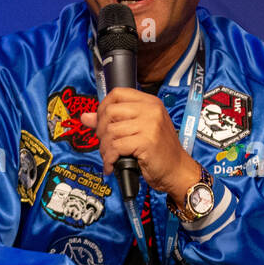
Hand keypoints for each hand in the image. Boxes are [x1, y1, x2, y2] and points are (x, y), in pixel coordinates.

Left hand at [79, 87, 198, 195]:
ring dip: (105, 148)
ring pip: (111, 131)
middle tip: (105, 144)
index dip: (103, 107)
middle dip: (101, 130)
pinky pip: (116, 147)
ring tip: (109, 157)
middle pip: (111, 111)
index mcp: (150, 103)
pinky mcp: (147, 141)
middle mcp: (151, 110)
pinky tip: (112, 165)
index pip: (117, 93)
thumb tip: (85, 117)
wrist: (178, 171)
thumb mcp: (138, 131)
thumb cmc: (159, 152)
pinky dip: (109, 159)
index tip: (101, 123)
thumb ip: (113, 121)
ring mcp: (150, 125)